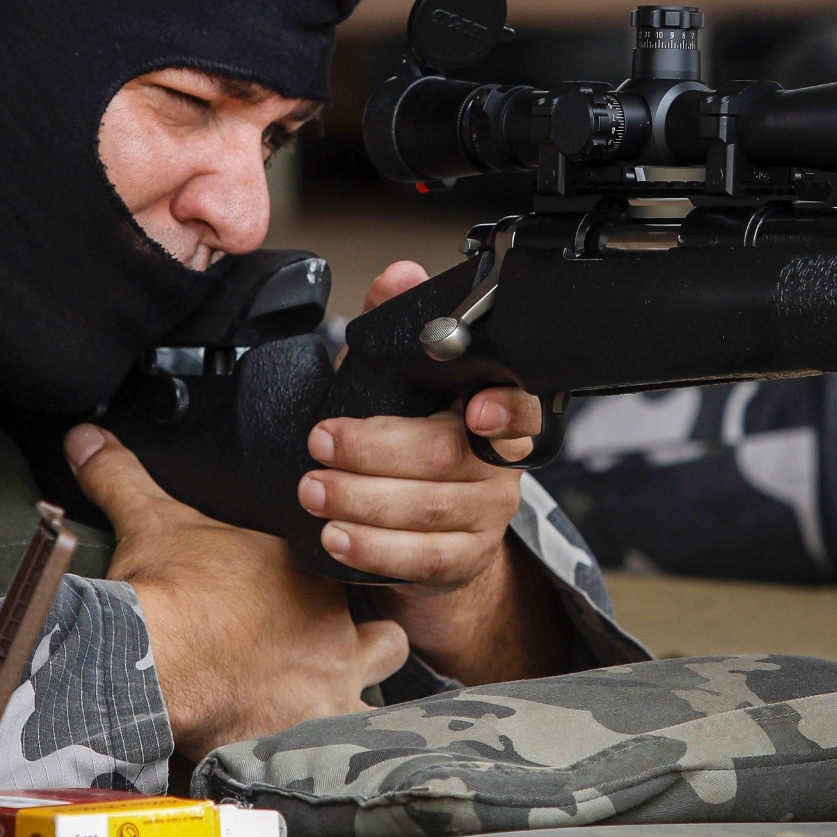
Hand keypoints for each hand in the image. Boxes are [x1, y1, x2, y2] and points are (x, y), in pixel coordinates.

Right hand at [67, 424, 407, 758]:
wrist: (151, 665)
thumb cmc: (165, 594)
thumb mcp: (149, 520)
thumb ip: (125, 473)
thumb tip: (88, 438)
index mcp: (313, 572)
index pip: (355, 570)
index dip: (336, 583)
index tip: (299, 594)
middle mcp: (338, 629)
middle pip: (387, 634)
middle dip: (369, 642)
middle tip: (326, 649)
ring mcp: (332, 686)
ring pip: (378, 693)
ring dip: (352, 696)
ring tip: (316, 702)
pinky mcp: (312, 737)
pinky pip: (344, 749)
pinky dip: (326, 750)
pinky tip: (302, 750)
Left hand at [301, 262, 570, 683]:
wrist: (421, 530)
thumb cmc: (407, 443)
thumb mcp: (397, 382)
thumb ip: (398, 326)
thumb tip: (402, 274)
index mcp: (492, 413)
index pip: (522, 407)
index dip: (504, 409)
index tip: (474, 409)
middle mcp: (498, 467)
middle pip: (448, 457)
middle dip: (375, 450)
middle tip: (320, 445)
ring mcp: (485, 518)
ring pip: (430, 511)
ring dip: (363, 501)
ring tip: (314, 490)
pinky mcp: (462, 562)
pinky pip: (423, 560)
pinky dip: (374, 549)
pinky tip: (336, 537)